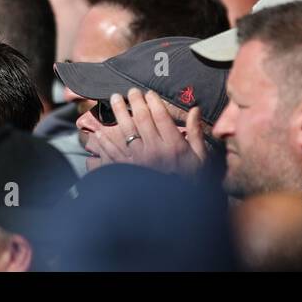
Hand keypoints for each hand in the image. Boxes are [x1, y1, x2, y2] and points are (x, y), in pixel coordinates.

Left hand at [91, 89, 207, 175]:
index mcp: (173, 145)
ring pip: (125, 132)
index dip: (154, 102)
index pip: (161, 116)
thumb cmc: (190, 182)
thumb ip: (197, 133)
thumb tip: (195, 110)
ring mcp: (138, 160)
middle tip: (130, 91)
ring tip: (114, 100)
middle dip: (135, 102)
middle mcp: (154, 149)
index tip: (149, 93)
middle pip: (141, 120)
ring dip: (118, 114)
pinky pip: (112, 152)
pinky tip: (100, 132)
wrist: (173, 209)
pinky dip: (105, 141)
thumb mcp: (201, 158)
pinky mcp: (126, 171)